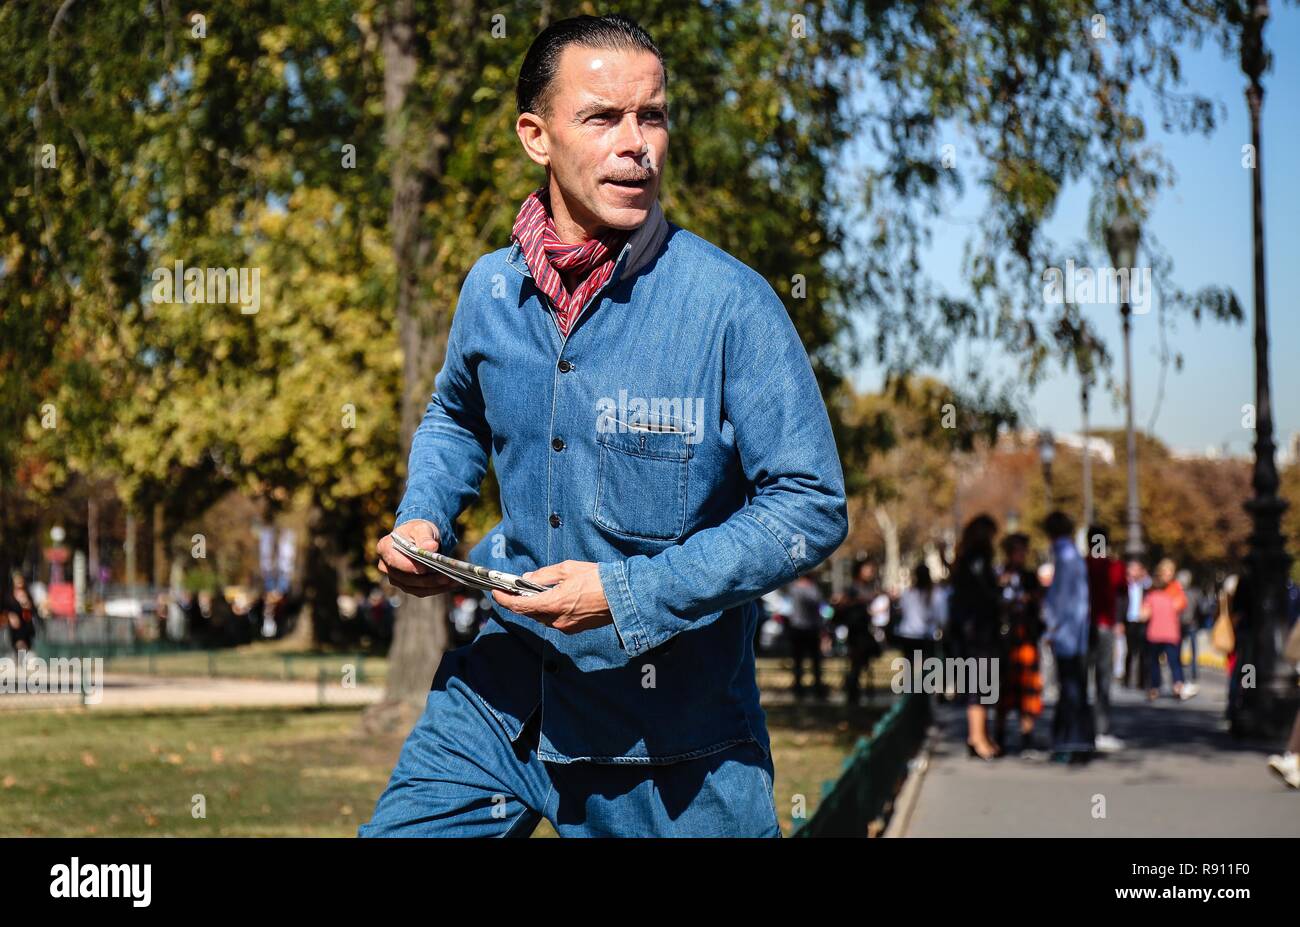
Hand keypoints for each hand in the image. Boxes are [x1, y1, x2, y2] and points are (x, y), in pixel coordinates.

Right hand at [377, 519, 456, 597]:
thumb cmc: (418, 531)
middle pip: (405, 577)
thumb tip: (431, 548)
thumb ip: (424, 537)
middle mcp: (386, 565)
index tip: (423, 569)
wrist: (419, 537)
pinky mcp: (406, 585)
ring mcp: (395, 577)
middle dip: (426, 579)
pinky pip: (420, 591)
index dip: (408, 566)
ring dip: (434, 586)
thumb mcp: (422, 528)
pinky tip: (451, 585)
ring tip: (453, 581)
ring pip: (413, 587)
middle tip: (446, 577)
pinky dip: (436, 589)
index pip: (393, 560)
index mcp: (384, 547)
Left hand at [492, 560, 612, 633]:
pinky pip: (555, 620)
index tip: (496, 592)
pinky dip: (551, 610)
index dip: (504, 600)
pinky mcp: (575, 628)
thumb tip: (528, 578)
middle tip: (516, 588)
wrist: (623, 596)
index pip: (519, 606)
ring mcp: (566, 626)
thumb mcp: (567, 569)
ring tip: (539, 592)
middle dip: (521, 601)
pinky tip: (557, 599)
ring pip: (542, 617)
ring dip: (537, 606)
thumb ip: (544, 575)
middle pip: (529, 613)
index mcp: (553, 604)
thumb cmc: (597, 579)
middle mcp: (557, 619)